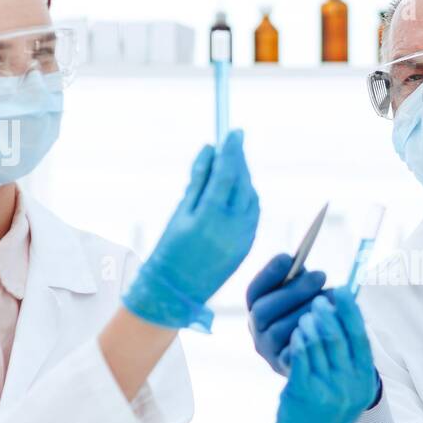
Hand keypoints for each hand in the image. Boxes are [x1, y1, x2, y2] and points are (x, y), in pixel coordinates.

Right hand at [124, 129, 258, 329]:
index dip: (232, 151)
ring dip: (245, 178)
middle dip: (239, 161)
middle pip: (243, 183)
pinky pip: (253, 213)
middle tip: (234, 142)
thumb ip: (198, 180)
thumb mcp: (180, 212)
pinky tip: (237, 189)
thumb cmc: (170, 249)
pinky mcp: (248, 245)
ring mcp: (244, 238)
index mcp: (210, 218)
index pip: (227, 174)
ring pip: (252, 197)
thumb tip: (209, 149)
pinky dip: (248, 196)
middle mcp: (232, 228)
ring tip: (233, 163)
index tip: (234, 132)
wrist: (176, 290)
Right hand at [246, 254, 326, 374]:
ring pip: (280, 331)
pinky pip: (294, 353)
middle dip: (293, 290)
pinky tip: (328, 324)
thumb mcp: (302, 294)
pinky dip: (310, 337)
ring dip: (307, 311)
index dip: (268, 273)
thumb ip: (298, 278)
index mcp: (257, 308)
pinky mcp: (284, 367)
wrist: (321, 355)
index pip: (254, 291)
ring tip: (332, 299)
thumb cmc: (311, 314)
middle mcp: (256, 330)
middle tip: (321, 274)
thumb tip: (297, 259)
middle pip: (263, 311)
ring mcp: (268, 351)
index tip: (287, 257)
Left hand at [260, 290, 378, 422]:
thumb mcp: (349, 386)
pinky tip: (296, 333)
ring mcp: (328, 388)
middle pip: (339, 337)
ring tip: (304, 315)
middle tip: (317, 300)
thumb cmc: (329, 409)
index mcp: (364, 379)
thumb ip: (350, 356)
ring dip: (310, 323)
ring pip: (318, 343)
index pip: (360, 337)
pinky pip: (301, 356)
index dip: (351, 312)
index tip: (342, 292)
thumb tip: (346, 314)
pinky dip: (299, 339)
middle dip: (327, 313)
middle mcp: (350, 384)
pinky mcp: (305, 391)